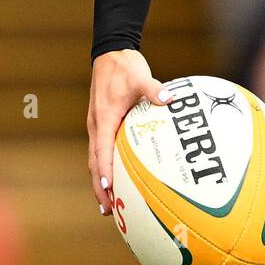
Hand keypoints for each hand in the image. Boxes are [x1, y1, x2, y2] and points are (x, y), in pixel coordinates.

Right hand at [87, 49, 168, 215]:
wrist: (111, 53)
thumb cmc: (125, 66)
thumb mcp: (140, 77)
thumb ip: (154, 89)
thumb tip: (169, 98)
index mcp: (104, 119)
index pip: (102, 151)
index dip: (104, 172)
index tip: (108, 190)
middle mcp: (97, 126)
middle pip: (95, 163)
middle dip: (100, 188)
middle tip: (108, 211)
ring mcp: (98, 126)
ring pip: (97, 160)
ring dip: (101, 182)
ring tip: (109, 205)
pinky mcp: (103, 124)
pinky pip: (102, 152)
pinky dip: (105, 168)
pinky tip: (117, 180)